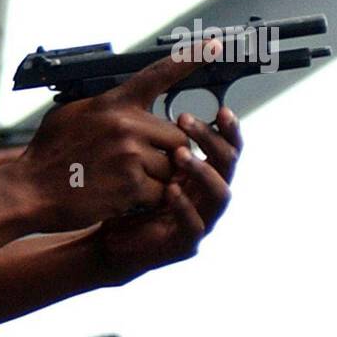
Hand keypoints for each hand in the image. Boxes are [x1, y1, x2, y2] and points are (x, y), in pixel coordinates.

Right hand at [7, 42, 219, 231]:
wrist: (29, 191)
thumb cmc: (46, 155)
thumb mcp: (70, 115)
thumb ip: (104, 107)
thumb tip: (128, 100)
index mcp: (112, 103)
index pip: (159, 74)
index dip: (191, 58)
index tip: (217, 44)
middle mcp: (126, 124)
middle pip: (178, 135)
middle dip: (167, 152)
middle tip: (140, 165)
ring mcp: (130, 154)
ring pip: (173, 165)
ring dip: (157, 178)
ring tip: (122, 182)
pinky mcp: (132, 185)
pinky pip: (162, 191)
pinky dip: (147, 199)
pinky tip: (121, 197)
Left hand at [94, 105, 241, 284]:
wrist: (107, 240)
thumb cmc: (128, 199)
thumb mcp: (142, 162)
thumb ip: (155, 136)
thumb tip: (161, 91)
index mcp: (202, 175)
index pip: (227, 147)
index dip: (228, 129)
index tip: (222, 108)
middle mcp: (208, 196)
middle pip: (228, 165)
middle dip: (211, 141)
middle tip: (186, 121)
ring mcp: (201, 222)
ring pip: (218, 195)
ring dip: (201, 170)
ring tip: (181, 154)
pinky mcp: (184, 245)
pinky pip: (193, 226)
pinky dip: (183, 207)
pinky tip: (171, 190)